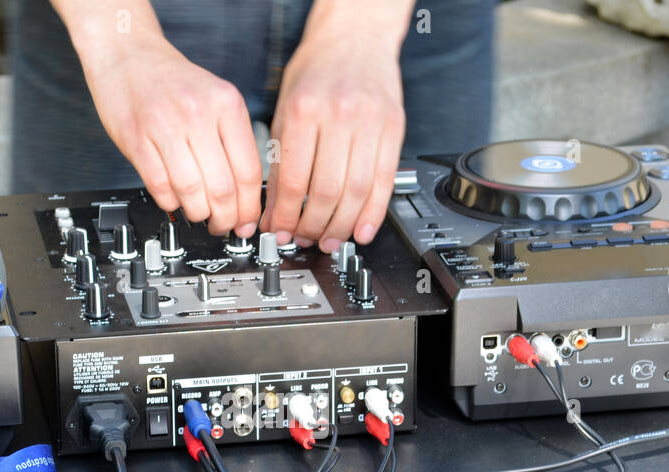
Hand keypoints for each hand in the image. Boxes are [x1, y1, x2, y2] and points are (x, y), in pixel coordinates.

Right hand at [81, 33, 262, 235]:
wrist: (128, 53)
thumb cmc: (172, 80)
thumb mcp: (216, 97)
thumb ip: (232, 140)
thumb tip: (245, 193)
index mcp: (226, 104)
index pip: (247, 170)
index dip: (249, 207)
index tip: (247, 222)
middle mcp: (198, 113)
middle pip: (222, 187)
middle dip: (225, 218)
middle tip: (223, 225)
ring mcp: (166, 126)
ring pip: (191, 191)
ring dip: (198, 214)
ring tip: (199, 214)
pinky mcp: (137, 139)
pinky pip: (160, 186)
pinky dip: (171, 202)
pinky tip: (175, 199)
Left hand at [259, 27, 405, 250]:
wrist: (356, 35)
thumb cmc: (318, 68)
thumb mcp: (286, 106)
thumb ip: (281, 156)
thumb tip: (275, 206)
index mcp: (304, 110)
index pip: (292, 180)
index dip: (284, 216)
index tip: (279, 231)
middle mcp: (338, 116)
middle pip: (325, 192)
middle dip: (311, 226)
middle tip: (303, 239)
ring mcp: (370, 123)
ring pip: (356, 193)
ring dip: (341, 226)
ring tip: (329, 240)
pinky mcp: (393, 129)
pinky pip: (385, 182)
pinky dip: (373, 213)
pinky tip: (362, 229)